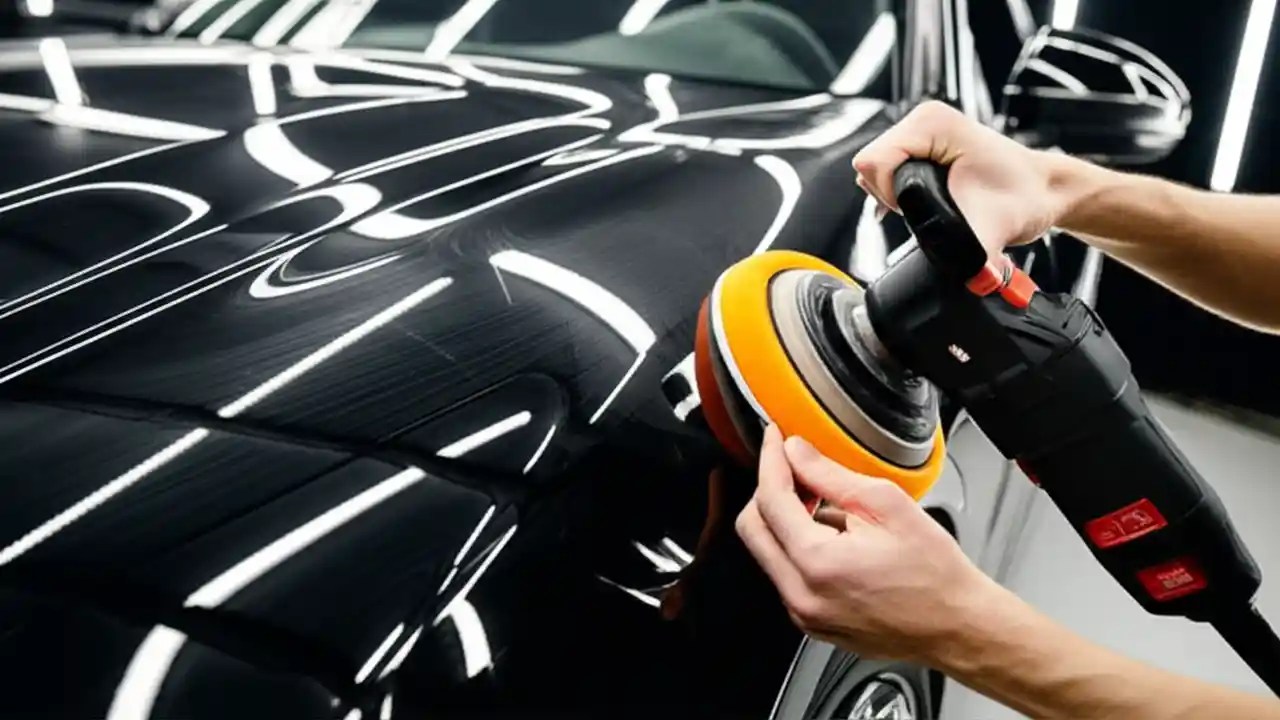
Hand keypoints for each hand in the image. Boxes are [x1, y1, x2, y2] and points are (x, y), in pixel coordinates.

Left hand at [735, 425, 1006, 664]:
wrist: (957, 626)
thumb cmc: (935, 576)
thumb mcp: (886, 505)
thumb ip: (831, 475)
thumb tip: (797, 453)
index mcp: (816, 564)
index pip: (770, 499)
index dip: (770, 460)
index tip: (775, 439)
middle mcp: (801, 595)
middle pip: (752, 528)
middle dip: (769, 491)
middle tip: (796, 471)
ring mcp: (804, 613)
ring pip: (767, 552)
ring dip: (784, 520)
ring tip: (823, 505)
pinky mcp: (812, 622)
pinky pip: (786, 575)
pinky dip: (797, 548)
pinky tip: (831, 535)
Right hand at [852, 101, 1070, 257]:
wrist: (1043, 191)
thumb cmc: (1025, 195)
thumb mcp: (994, 225)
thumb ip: (972, 251)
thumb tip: (967, 279)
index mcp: (933, 124)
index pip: (874, 162)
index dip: (890, 196)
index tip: (923, 209)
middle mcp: (923, 120)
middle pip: (871, 167)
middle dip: (893, 199)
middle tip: (933, 209)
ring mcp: (921, 132)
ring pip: (877, 172)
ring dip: (897, 198)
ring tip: (935, 205)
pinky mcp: (922, 146)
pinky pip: (888, 173)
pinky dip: (900, 194)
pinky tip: (925, 203)